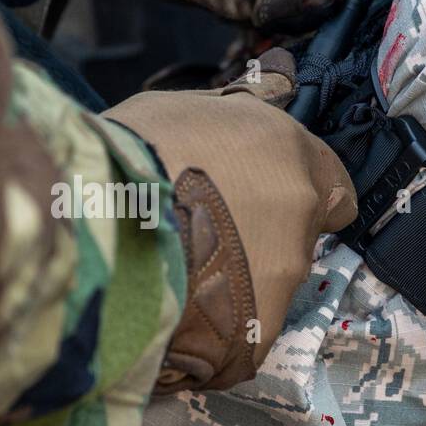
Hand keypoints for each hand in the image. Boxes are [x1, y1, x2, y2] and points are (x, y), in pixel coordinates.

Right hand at [105, 49, 355, 392]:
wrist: (92, 222)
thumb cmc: (126, 153)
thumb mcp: (181, 108)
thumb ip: (233, 114)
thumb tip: (269, 87)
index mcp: (288, 150)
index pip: (333, 182)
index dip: (298, 193)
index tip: (262, 201)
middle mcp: (301, 210)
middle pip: (300, 236)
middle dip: (264, 239)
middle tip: (205, 239)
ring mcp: (284, 273)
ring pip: (271, 286)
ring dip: (237, 284)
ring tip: (178, 278)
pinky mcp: (256, 332)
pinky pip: (242, 338)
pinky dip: (215, 333)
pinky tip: (174, 315)